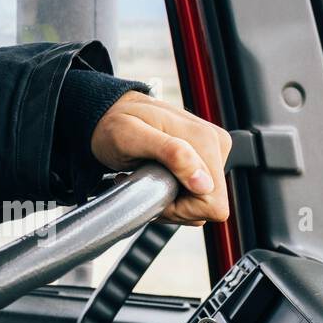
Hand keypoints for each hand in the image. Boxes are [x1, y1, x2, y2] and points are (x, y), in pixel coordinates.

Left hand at [90, 90, 231, 225]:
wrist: (108, 113)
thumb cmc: (113, 123)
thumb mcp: (131, 136)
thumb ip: (171, 154)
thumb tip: (204, 183)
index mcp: (205, 140)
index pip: (213, 204)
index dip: (181, 209)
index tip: (154, 190)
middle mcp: (214, 144)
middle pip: (209, 204)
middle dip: (176, 205)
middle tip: (146, 183)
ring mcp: (211, 151)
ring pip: (202, 201)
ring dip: (173, 198)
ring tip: (147, 177)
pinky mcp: (202, 158)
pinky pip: (196, 192)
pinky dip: (174, 191)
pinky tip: (155, 176)